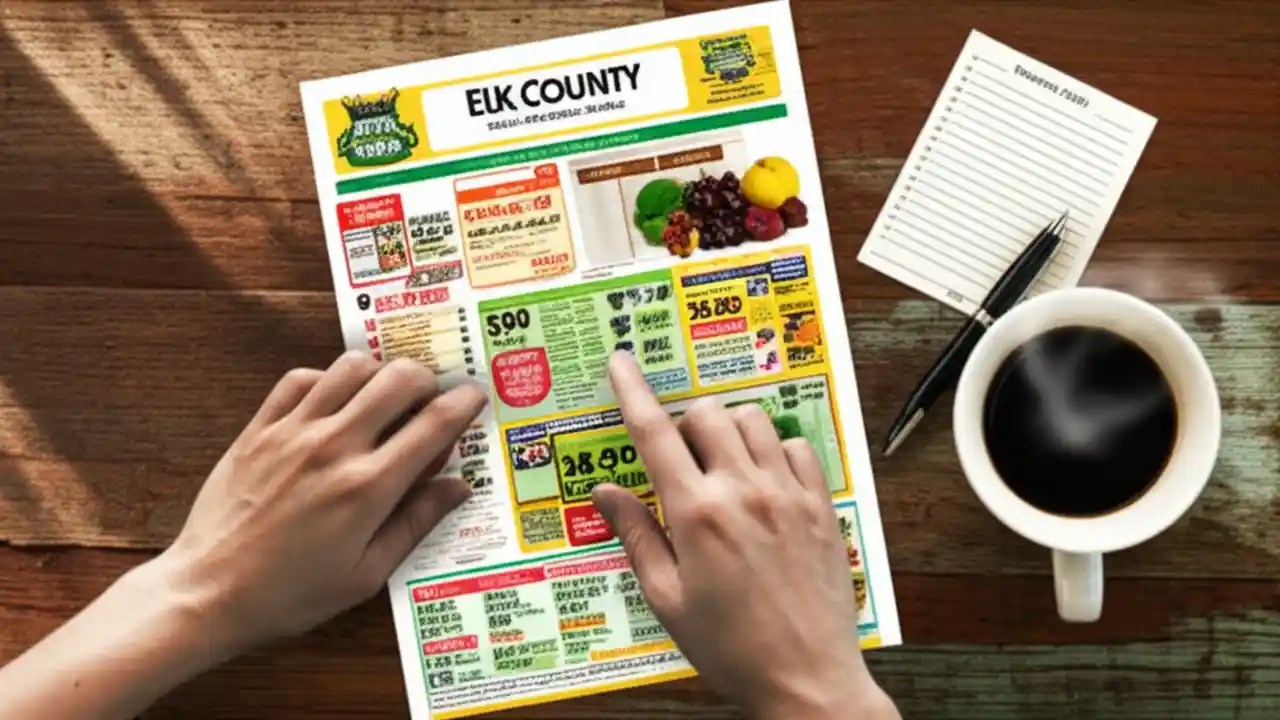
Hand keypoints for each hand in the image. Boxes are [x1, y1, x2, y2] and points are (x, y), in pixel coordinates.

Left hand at [158, 351, 487, 650]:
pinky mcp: (259, 428)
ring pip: (352, 366)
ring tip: (383, 399)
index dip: (465, 402)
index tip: (475, 396)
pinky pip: (301, 378)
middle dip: (428, 380)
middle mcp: (334, 448)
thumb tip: (458, 486)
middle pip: (399, 378)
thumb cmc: (290, 594)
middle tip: (430, 401)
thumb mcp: (367, 573)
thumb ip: (416, 522)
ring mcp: (293, 432)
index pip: (435, 424)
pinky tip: (334, 403)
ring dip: (379, 374)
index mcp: (368, 488)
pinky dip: (327, 380)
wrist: (208, 592)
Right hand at [592, 354, 897, 719]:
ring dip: (730, 430)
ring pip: (754, 420)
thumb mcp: (667, 599)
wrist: (806, 680)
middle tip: (680, 460)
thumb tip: (605, 493)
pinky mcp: (821, 506)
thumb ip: (637, 536)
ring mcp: (788, 495)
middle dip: (684, 423)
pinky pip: (798, 447)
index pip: (654, 433)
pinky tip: (765, 481)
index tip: (620, 363)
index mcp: (697, 514)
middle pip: (706, 413)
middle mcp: (744, 491)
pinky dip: (776, 450)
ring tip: (723, 467)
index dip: (632, 391)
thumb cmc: (730, 648)